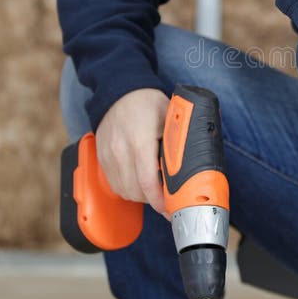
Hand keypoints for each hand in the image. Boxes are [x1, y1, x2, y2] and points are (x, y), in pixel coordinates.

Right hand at [95, 88, 169, 215]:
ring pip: (123, 191)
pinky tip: (139, 182)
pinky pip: (114, 184)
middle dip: (153, 200)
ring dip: (140, 196)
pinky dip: (127, 189)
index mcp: (140, 141)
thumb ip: (179, 139)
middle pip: (135, 192)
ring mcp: (108, 156)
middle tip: (167, 198)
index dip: (160, 201)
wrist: (119, 91)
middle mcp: (120, 151)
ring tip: (154, 190)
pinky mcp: (101, 158)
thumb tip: (196, 160)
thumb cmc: (147, 103)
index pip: (148, 182)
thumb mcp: (169, 117)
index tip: (172, 207)